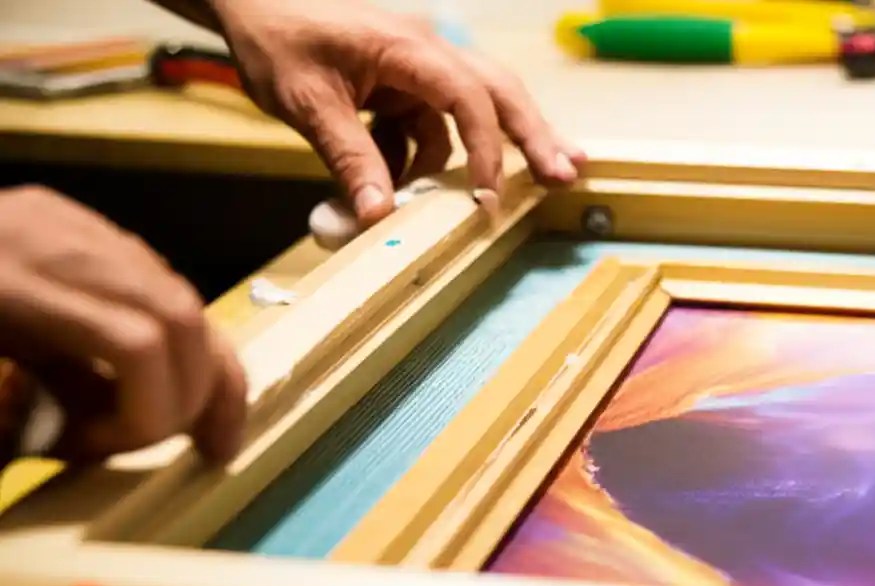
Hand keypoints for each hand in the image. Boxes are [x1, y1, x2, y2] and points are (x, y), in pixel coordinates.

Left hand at [0, 186, 246, 463]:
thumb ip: (21, 414)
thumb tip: (106, 440)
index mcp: (4, 284)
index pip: (138, 343)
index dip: (150, 413)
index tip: (103, 453)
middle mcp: (46, 235)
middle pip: (178, 312)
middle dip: (195, 391)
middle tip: (198, 446)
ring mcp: (64, 218)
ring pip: (178, 289)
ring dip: (198, 363)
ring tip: (194, 421)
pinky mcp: (70, 217)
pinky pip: (151, 275)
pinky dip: (171, 333)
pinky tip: (159, 376)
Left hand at [208, 0, 586, 225]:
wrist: (249, 3)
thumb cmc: (276, 39)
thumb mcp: (306, 102)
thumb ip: (348, 158)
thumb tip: (379, 217)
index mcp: (406, 47)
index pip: (467, 96)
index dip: (485, 148)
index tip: (486, 196)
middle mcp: (426, 51)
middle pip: (498, 91)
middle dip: (534, 135)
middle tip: (567, 174)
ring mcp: (417, 69)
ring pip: (476, 107)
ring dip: (496, 149)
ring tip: (544, 179)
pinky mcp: (403, 85)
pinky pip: (431, 126)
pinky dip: (430, 159)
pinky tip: (414, 188)